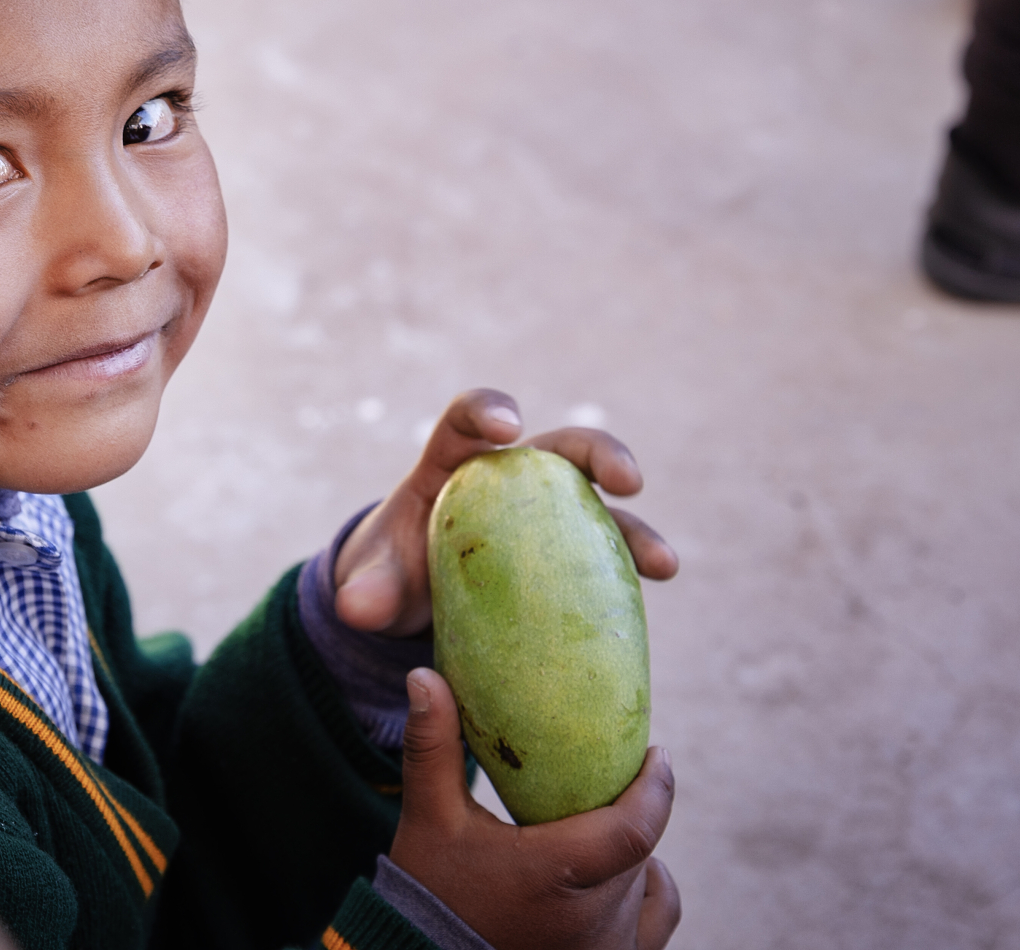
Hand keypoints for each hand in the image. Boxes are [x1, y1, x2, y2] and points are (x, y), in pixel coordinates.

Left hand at [334, 390, 677, 637]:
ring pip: (597, 503)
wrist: (414, 602)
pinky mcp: (567, 552)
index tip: (507, 425)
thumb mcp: (372, 582)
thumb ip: (365, 589)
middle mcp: (508, 479)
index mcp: (451, 465)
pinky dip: (633, 563)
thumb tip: (357, 608)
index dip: (488, 411)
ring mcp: (545, 515)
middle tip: (627, 479)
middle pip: (559, 448)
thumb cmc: (389, 575)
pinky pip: (605, 551)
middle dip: (597, 454)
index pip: (466, 420)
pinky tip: (657, 583)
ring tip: (663, 563)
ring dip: (634, 525)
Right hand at [392, 668, 680, 948]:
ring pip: (648, 888)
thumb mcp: (429, 818)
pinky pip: (654, 928)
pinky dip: (644, 897)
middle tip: (611, 780)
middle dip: (627, 813)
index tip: (658, 753)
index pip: (635, 827)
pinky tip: (627, 879)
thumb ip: (432, 747)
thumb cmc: (429, 893)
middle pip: (636, 851)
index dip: (658, 788)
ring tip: (607, 827)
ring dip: (633, 856)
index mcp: (556, 875)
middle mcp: (593, 921)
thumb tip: (424, 676)